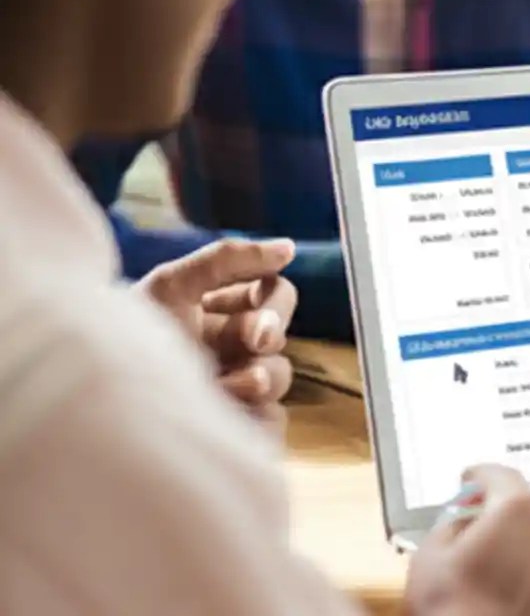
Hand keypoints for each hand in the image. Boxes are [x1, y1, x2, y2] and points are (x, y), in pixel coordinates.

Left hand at [137, 239, 297, 425]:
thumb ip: (228, 258)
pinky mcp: (238, 425)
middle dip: (270, 333)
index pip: (276, 294)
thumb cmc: (126, 334)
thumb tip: (289, 247)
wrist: (96, 396)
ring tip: (220, 387)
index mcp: (222, 309)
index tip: (258, 309)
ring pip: (279, 376)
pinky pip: (271, 419)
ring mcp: (236, 388)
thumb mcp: (171, 285)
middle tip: (254, 341)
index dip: (275, 301)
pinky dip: (254, 416)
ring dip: (259, 377)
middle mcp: (232, 347)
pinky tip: (219, 411)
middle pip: (280, 334)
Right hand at [408, 466, 529, 615]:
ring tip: (494, 567)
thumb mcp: (429, 556)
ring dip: (523, 542)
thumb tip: (464, 521)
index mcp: (517, 510)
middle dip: (501, 515)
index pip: (500, 476)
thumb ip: (451, 523)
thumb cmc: (456, 613)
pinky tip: (514, 586)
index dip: (479, 476)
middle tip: (475, 531)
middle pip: (525, 507)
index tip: (469, 480)